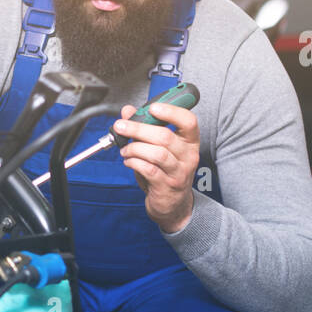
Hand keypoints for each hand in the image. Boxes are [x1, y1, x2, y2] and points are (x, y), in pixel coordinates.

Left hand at [112, 101, 199, 232]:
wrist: (172, 203)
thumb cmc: (166, 171)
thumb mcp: (158, 147)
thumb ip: (144, 127)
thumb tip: (128, 111)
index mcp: (189, 141)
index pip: (188, 121)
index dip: (171, 112)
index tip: (153, 107)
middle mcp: (188, 155)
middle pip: (165, 136)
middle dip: (138, 129)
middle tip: (121, 127)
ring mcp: (179, 172)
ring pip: (157, 153)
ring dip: (135, 148)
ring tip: (125, 150)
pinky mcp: (167, 185)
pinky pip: (148, 169)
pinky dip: (134, 162)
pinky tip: (129, 161)